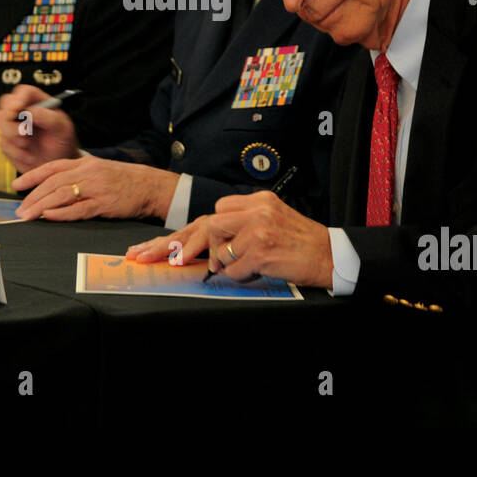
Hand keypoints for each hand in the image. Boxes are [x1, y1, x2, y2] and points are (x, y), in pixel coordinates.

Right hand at [0, 84, 79, 171]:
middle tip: (23, 132)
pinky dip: (15, 152)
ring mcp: (12, 125)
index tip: (16, 110)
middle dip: (9, 119)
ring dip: (13, 138)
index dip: (17, 98)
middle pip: (4, 104)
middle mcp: (22, 110)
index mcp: (38, 101)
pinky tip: (28, 156)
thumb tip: (29, 112)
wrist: (56, 162)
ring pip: (0, 124)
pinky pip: (2, 143)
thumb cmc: (62, 141)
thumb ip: (48, 117)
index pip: (23, 92)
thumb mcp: (62, 128)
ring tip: (28, 145)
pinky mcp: (7, 140)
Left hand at [12, 155, 178, 220]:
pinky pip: (79, 209)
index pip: (52, 167)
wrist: (150, 185)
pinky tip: (49, 215)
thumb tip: (54, 188)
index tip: (16, 185)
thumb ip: (77, 176)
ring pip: (61, 195)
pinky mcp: (104, 203)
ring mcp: (96, 188)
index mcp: (85, 163)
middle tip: (19, 209)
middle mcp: (88, 172)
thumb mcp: (99, 171)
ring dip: (41, 206)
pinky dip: (62, 213)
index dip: (32, 176)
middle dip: (32, 196)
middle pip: (53, 183)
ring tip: (28, 215)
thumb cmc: (124, 180)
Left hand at [128, 191, 333, 287]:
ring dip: (219, 264)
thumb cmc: (299, 244)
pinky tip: (253, 273)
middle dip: (174, 245)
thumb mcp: (271, 221)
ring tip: (230, 268)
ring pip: (217, 247)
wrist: (331, 255)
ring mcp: (258, 229)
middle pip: (205, 225)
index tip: (162, 247)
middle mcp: (255, 210)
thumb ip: (241, 225)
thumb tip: (207, 245)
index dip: (187, 233)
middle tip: (144, 258)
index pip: (213, 213)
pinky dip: (237, 276)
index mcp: (256, 200)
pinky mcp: (262, 250)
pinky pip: (233, 268)